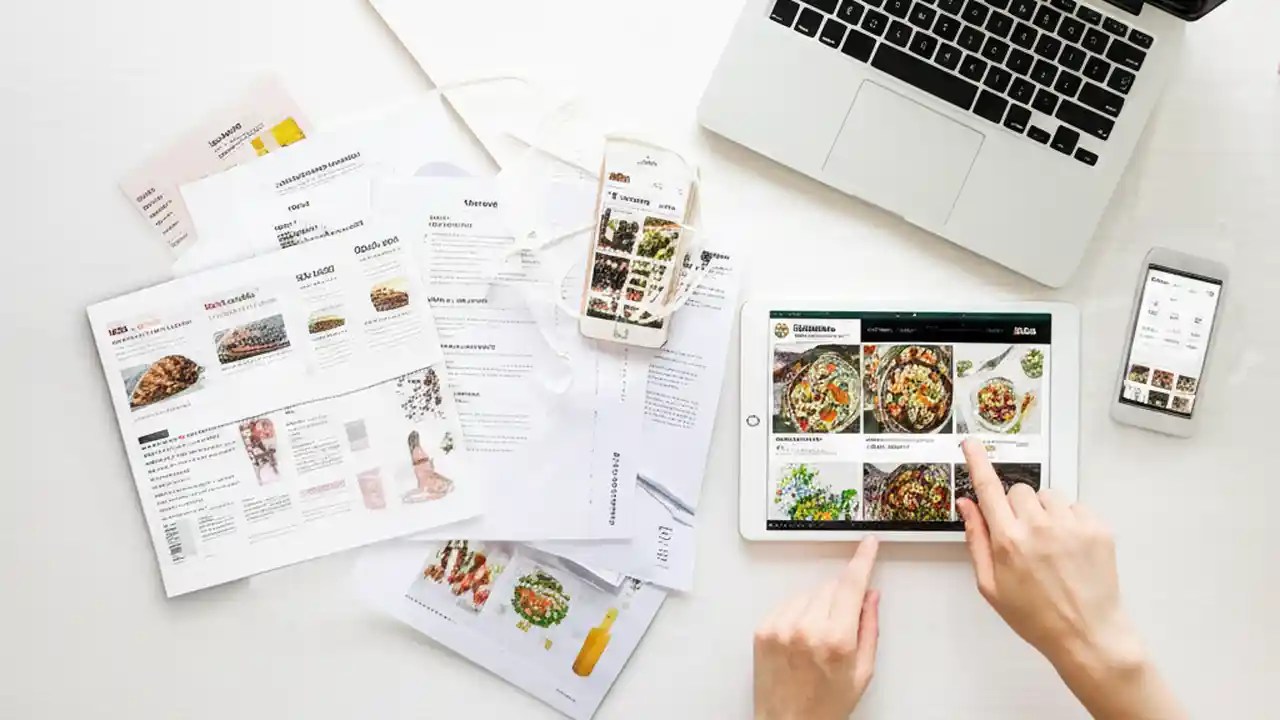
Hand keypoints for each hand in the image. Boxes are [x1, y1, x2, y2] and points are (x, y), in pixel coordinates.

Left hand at [753, 538, 879, 719]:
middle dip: (841, 597)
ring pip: (808, 593)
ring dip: (817, 606)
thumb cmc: (826, 705)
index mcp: (837, 639)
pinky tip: (800, 639)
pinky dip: (797, 614)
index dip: (863, 560)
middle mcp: (807, 629)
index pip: (852, 585)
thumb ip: (869, 628)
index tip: (868, 544)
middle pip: (830, 587)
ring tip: (817, 640)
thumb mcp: (862, 671)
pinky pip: (787, 604)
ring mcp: (781, 627)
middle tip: (841, 626)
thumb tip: (871, 595)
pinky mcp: (763, 629)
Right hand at [956, 439, 1183, 719]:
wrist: (1088, 634)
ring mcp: (1071, 525)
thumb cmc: (1036, 616)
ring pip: (1048, 496)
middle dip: (1016, 507)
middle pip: (1018, 490)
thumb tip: (967, 505)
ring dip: (1044, 512)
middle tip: (1023, 536)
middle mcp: (1039, 526)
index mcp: (1008, 540)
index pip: (987, 488)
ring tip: (1051, 545)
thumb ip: (976, 540)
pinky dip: (1070, 520)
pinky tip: (1070, 548)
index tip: (971, 444)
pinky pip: (1076, 506)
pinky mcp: (1097, 528)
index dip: (977, 461)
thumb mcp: (990, 585)